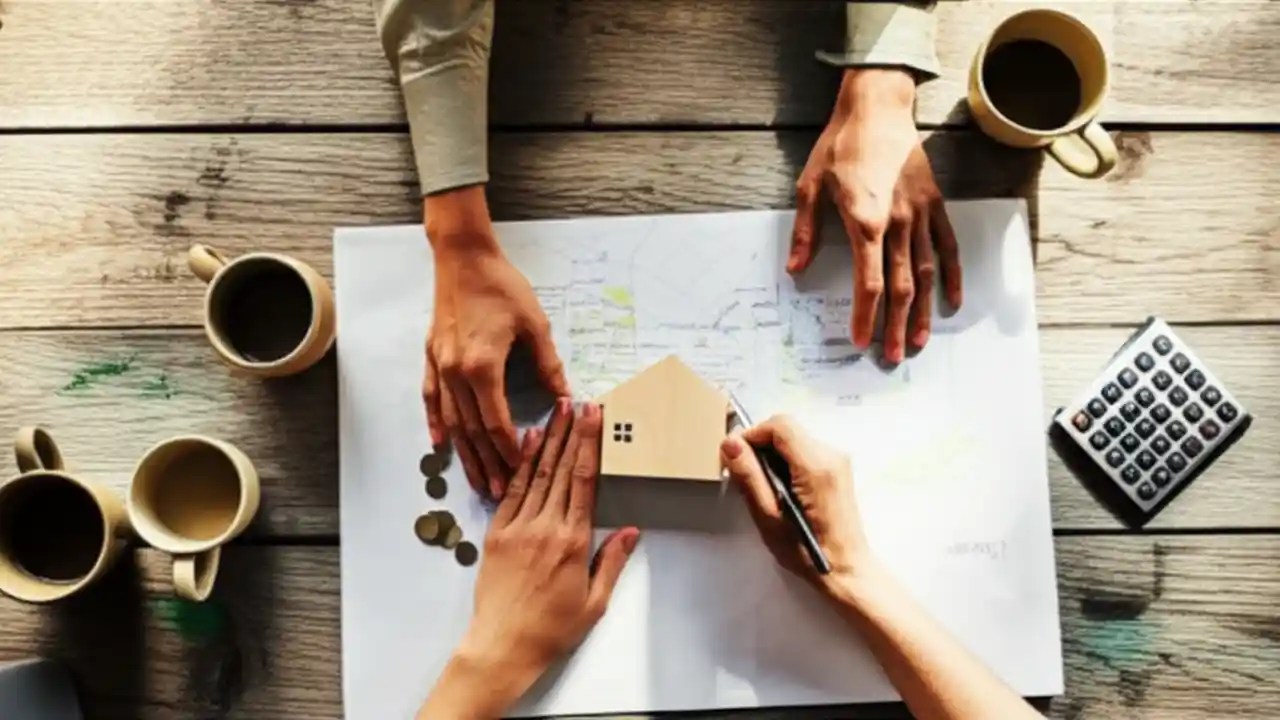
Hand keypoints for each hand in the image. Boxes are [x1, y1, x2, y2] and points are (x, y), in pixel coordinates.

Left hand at [420, 401, 639, 718]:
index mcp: (573, 541)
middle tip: (578, 402)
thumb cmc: (551, 629)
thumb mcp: (594, 601)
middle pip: (561, 468)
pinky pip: (511, 491)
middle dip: (571, 431)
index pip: (584, 480)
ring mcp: (517, 527)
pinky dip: (520, 464)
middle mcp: (545, 527)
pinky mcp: (496, 534)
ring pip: (536, 473)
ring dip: (547, 439)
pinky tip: (528, 443)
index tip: (594, 418)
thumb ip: (611, 561)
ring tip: (557, 411)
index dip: (589, 444)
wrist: (502, 646)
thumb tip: (630, 531)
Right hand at [425, 188, 570, 498]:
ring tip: (474, 479)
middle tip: (498, 492)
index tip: (522, 471)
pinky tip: (440, 444)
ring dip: (463, 453)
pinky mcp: (432, 357)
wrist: (463, 256)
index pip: (496, 423)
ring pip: (451, 420)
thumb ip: (549, 365)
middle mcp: (456, 372)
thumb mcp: (534, 324)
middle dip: (487, 463)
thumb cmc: (501, 285)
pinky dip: (436, 423)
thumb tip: (567, 397)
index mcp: (483, 366)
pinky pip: (431, 398)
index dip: (510, 450)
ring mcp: (440, 366)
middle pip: (471, 430)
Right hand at [720, 415, 870, 602]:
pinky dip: (786, 463)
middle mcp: (831, 456)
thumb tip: (731, 444)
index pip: (779, 425)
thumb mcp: (768, 516)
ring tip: (766, 489)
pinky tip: (782, 490)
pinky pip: (804, 451)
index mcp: (816, 466)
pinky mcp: (836, 469)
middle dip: (761, 446)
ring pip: (794, 439)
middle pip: (786, 429)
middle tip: (748, 476)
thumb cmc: (809, 552)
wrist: (845, 568)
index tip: (737, 455)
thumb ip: (749, 475)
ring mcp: (837, 461)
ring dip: (773, 456)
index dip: (752, 435)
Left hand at [790, 69, 961, 363]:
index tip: (861, 340)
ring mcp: (921, 214)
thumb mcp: (810, 185)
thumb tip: (795, 269)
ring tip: (919, 341)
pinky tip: (951, 301)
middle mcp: (899, 222)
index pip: (869, 281)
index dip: (866, 315)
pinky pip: (947, 246)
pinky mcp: (934, 204)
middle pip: (901, 285)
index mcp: (866, 220)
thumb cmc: (840, 145)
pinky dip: (951, 275)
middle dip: (895, 325)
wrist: (877, 107)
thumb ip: (805, 231)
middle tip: (892, 356)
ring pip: (927, 272)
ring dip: (924, 311)